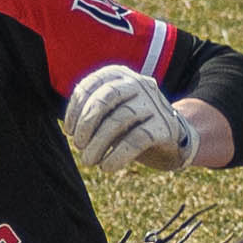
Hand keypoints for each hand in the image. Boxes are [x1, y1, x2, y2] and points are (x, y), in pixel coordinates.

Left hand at [65, 64, 199, 171]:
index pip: (91, 85)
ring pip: (119, 119)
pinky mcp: (165, 126)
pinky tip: (107, 167)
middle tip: (79, 145)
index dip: (75, 110)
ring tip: (89, 160)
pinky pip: (136, 139)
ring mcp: (154, 103)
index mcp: (121, 75)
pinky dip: (117, 155)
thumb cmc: (131, 126)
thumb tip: (71, 130)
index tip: (69, 131)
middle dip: (86, 124)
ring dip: (98, 143)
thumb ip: (91, 114)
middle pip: (106, 98)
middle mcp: (139, 83)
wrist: (173, 140)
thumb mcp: (110, 114)